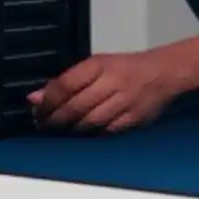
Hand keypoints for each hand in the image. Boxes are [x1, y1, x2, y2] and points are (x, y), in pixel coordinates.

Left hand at [27, 51, 180, 133]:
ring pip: (89, 122)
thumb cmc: (124, 68)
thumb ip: (66, 82)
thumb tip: (34, 98)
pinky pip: (106, 131)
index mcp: (99, 65)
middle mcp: (112, 82)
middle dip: (55, 119)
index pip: (66, 84)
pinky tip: (82, 134)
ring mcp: (125, 101)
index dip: (48, 100)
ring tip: (59, 130)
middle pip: (76, 106)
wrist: (163, 73)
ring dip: (71, 129)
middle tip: (43, 124)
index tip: (36, 109)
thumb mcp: (96, 66)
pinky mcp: (135, 118)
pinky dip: (91, 134)